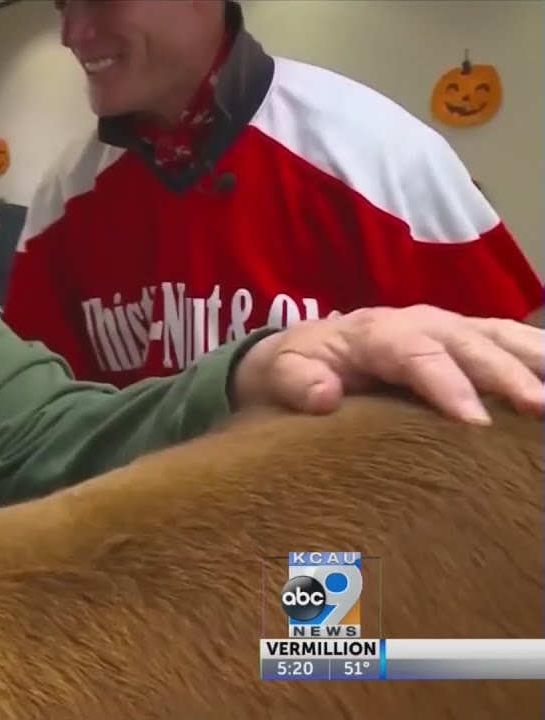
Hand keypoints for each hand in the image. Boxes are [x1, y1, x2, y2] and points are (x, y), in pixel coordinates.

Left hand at [231, 305, 544, 422]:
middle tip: (539, 409)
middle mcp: (422, 322)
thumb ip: (297, 382)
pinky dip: (539, 355)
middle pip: (470, 344)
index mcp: (377, 333)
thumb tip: (323, 396)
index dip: (446, 384)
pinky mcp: (470, 339)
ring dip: (537, 360)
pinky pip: (514, 342)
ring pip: (503, 336)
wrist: (306, 347)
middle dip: (508, 375)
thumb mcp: (281, 373)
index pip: (416, 354)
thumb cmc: (298, 366)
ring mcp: (452, 328)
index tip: (473, 421)